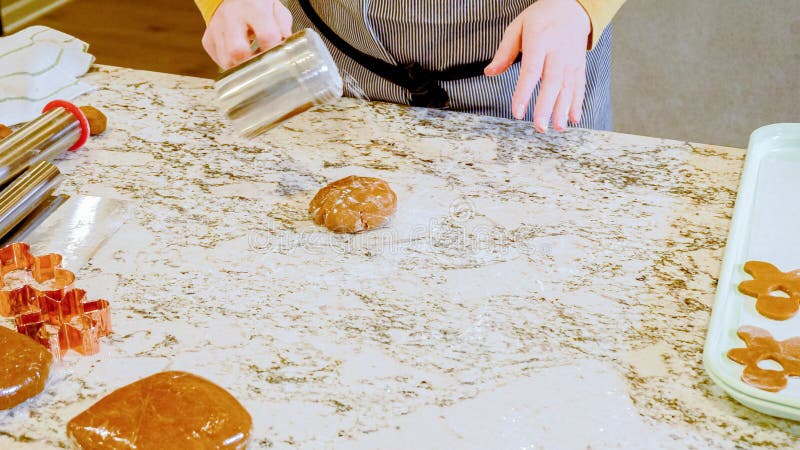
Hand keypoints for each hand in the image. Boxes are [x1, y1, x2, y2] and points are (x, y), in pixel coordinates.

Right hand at [202, 0, 292, 69]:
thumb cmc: (256, 5)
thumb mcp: (275, 8)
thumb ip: (283, 26)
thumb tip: (286, 44)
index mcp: (253, 7)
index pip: (267, 36)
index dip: (274, 50)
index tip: (278, 55)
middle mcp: (231, 17)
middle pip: (238, 51)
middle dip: (252, 63)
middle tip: (261, 64)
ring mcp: (216, 29)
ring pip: (227, 60)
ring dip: (242, 66)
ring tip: (252, 61)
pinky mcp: (208, 40)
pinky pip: (219, 60)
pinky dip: (232, 63)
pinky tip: (240, 57)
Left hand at [485, 0, 590, 131]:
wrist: (572, 7)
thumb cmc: (541, 18)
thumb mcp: (518, 27)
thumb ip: (504, 52)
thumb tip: (490, 72)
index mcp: (539, 42)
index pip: (531, 71)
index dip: (524, 93)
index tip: (517, 112)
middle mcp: (557, 52)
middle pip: (552, 83)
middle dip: (546, 107)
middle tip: (539, 127)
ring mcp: (571, 60)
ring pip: (568, 87)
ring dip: (563, 109)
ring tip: (557, 128)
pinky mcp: (579, 65)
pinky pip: (579, 85)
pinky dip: (577, 103)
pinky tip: (574, 119)